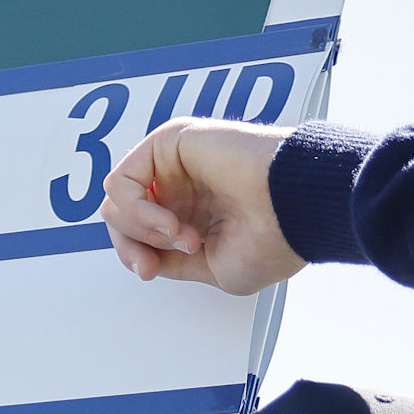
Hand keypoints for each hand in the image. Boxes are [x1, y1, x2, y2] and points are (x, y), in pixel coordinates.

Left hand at [105, 119, 304, 294]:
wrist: (296, 213)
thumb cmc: (272, 240)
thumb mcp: (211, 268)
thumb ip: (170, 260)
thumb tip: (140, 258)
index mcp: (190, 212)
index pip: (134, 232)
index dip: (132, 256)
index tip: (150, 271)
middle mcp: (179, 185)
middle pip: (118, 215)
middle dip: (131, 246)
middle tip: (164, 257)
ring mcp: (173, 163)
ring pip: (117, 200)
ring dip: (142, 229)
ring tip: (183, 237)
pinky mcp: (170, 142)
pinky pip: (122, 183)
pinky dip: (138, 212)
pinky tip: (172, 224)